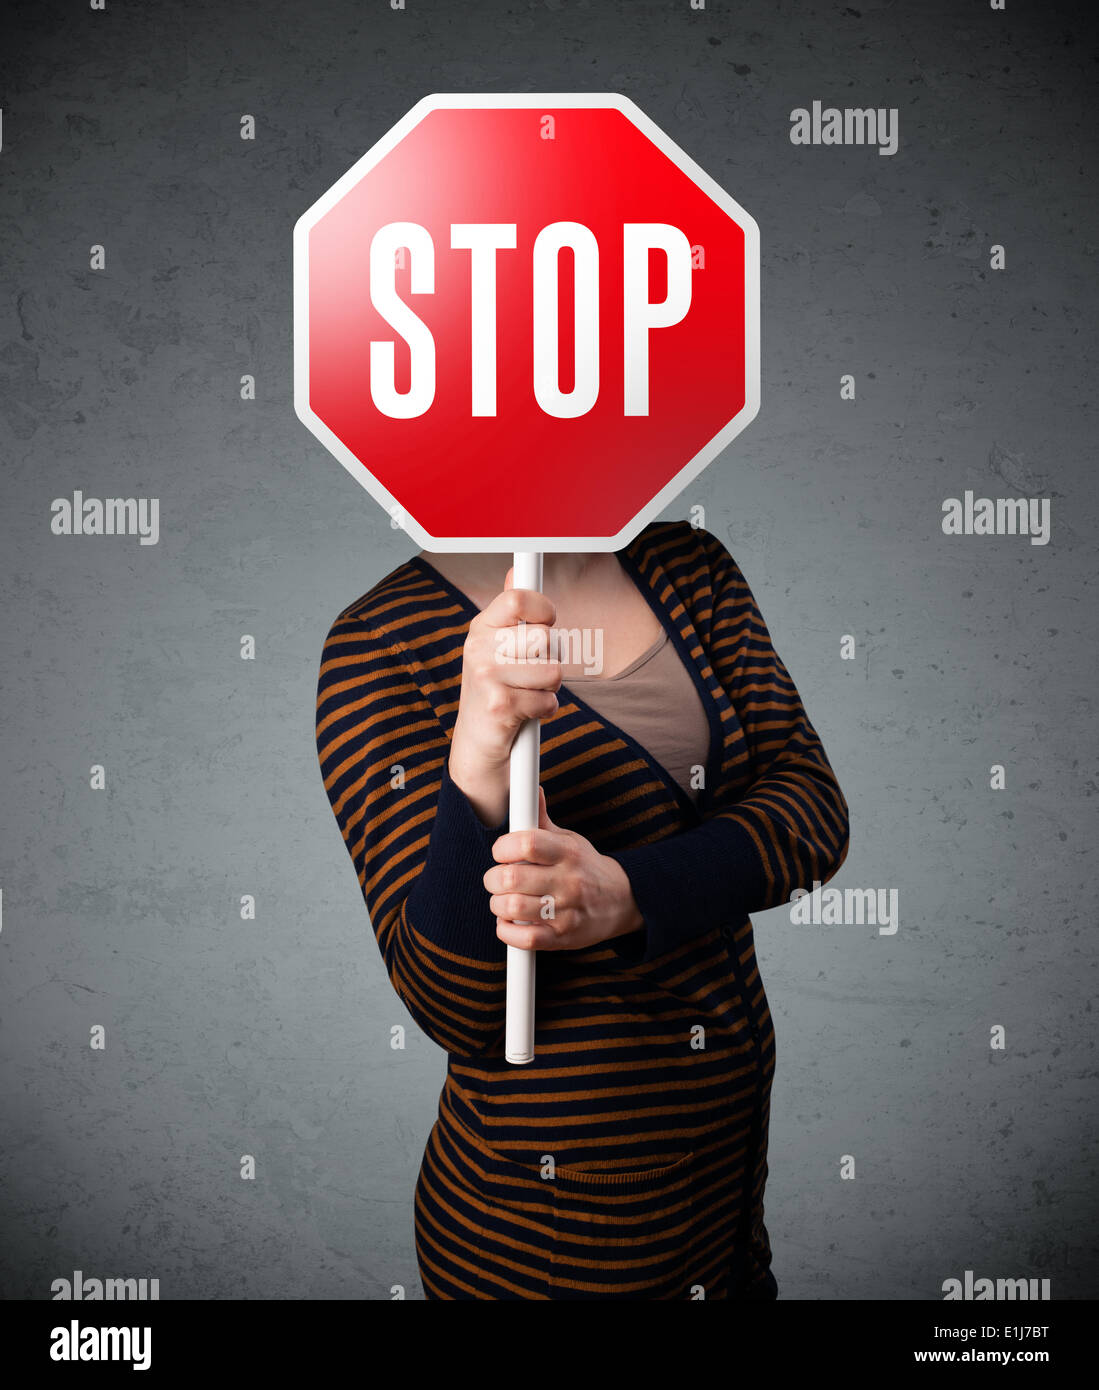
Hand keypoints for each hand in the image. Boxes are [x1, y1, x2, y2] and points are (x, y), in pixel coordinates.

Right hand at [449, 570, 561, 825]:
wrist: (477, 745)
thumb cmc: (495, 692)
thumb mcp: (497, 648)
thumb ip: (510, 612)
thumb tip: (517, 572)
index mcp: (480, 629)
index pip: (519, 598)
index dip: (544, 609)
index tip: (547, 622)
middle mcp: (478, 649)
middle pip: (545, 638)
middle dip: (551, 660)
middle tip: (533, 674)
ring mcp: (486, 677)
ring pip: (553, 671)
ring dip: (549, 689)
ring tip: (528, 694)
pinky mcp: (499, 706)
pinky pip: (549, 701)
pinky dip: (545, 711)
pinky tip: (525, 714)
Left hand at [485, 788, 643, 950]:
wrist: (624, 901)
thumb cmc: (587, 868)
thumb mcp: (570, 840)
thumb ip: (542, 820)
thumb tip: (531, 791)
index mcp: (567, 852)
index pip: (526, 843)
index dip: (503, 846)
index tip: (501, 852)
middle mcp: (568, 881)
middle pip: (512, 878)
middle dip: (493, 878)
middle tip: (496, 878)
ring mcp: (566, 912)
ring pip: (513, 908)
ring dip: (498, 905)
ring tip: (503, 901)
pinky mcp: (563, 937)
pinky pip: (525, 939)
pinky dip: (507, 931)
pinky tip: (509, 922)